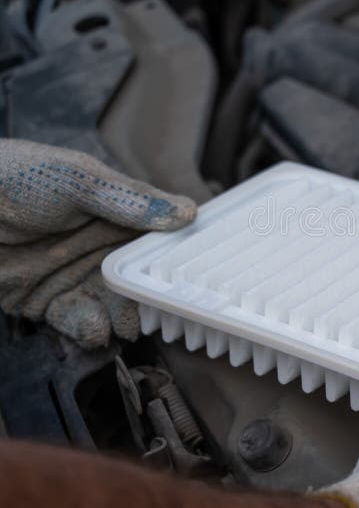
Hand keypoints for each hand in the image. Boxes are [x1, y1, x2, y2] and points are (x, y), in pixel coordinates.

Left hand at [0, 139, 195, 347]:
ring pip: (115, 305)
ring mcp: (74, 274)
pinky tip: (95, 329)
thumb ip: (130, 199)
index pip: (159, 237)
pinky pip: (79, 323)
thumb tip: (184, 212)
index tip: (191, 276)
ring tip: (126, 324)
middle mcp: (100, 245)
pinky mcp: (46, 302)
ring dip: (125, 318)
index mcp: (116, 210)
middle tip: (161, 311)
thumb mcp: (78, 179)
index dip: (175, 258)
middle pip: (142, 278)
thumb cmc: (11, 177)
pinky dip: (91, 331)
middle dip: (152, 297)